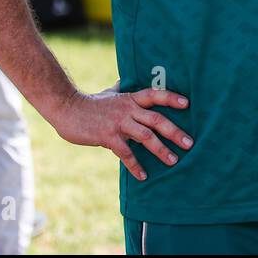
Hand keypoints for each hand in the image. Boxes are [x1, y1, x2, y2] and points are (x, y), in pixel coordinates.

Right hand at [50, 85, 191, 180]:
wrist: (67, 109)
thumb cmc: (89, 103)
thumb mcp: (108, 93)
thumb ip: (120, 89)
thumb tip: (124, 81)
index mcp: (131, 98)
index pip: (155, 95)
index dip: (171, 98)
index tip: (187, 103)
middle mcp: (128, 109)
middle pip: (157, 119)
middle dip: (175, 132)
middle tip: (189, 143)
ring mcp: (118, 123)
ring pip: (146, 136)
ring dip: (161, 150)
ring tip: (173, 161)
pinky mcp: (108, 136)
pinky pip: (126, 153)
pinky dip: (136, 165)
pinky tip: (143, 175)